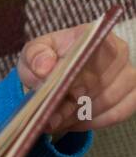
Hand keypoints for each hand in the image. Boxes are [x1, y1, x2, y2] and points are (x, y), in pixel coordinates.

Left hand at [17, 23, 135, 136]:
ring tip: (57, 121)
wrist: (55, 73)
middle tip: (51, 116)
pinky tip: (74, 122)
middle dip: (73, 103)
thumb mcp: (32, 53)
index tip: (67, 92)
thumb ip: (35, 56)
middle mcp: (118, 52)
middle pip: (100, 82)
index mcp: (92, 34)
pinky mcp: (133, 95)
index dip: (82, 75)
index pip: (96, 53)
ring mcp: (128, 74)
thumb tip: (45, 68)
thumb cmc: (45, 60)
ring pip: (108, 101)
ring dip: (81, 115)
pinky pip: (117, 113)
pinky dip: (94, 121)